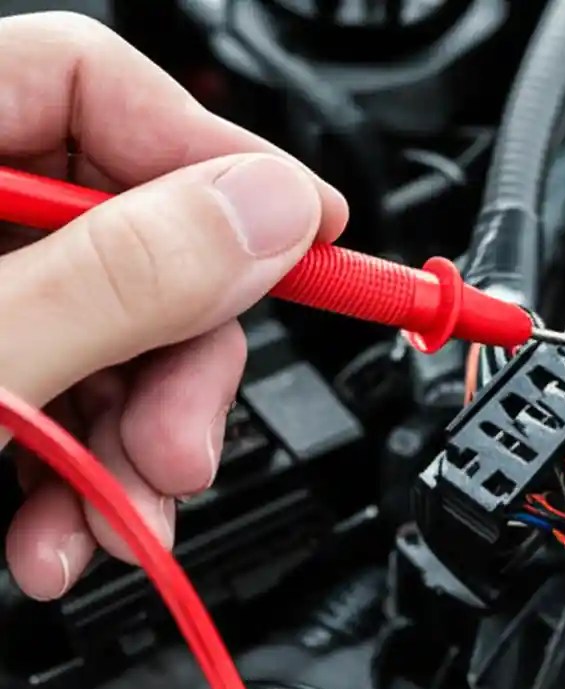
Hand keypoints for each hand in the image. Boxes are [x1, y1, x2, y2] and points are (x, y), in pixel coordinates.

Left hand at [0, 14, 348, 600]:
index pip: (92, 80)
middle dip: (180, 363)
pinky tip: (57, 534)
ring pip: (102, 335)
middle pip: (122, 232)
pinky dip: (75, 475)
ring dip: (135, 447)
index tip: (314, 239)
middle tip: (189, 449)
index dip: (217, 153)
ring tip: (120, 525)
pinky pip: (52, 397)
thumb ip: (121, 280)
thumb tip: (274, 213)